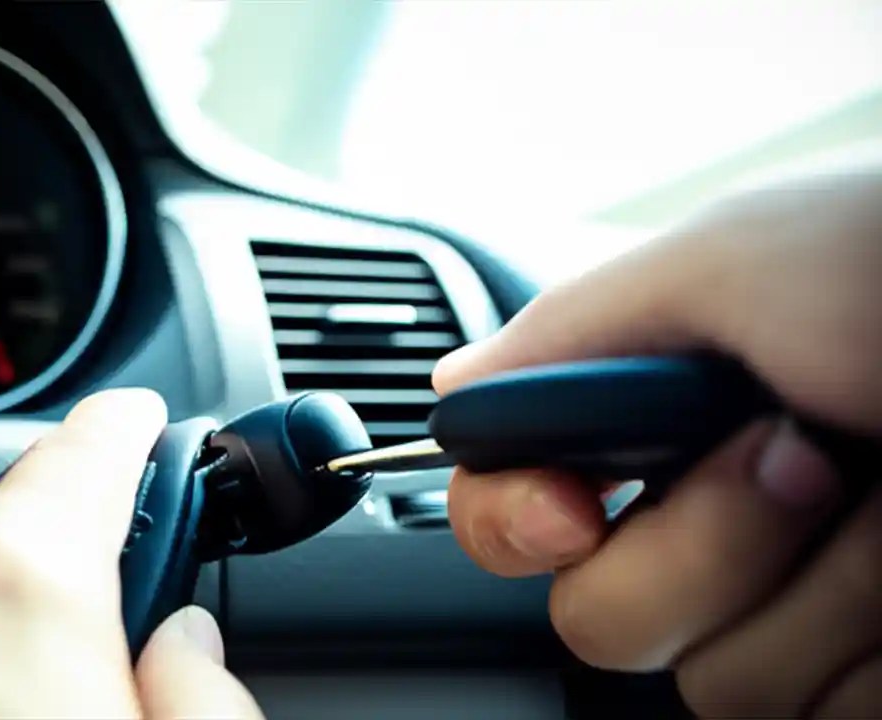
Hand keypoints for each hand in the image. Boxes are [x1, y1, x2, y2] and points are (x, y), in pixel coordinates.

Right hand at [434, 164, 881, 717]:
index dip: (516, 525)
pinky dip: (881, 655)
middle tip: (800, 455)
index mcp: (663, 422)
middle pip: (600, 621)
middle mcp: (718, 519)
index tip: (578, 510)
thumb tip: (455, 396)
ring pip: (716, 687)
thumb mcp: (733, 260)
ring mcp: (804, 609)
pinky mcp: (876, 680)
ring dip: (825, 593)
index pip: (512, 510)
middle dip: (703, 547)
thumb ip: (569, 330)